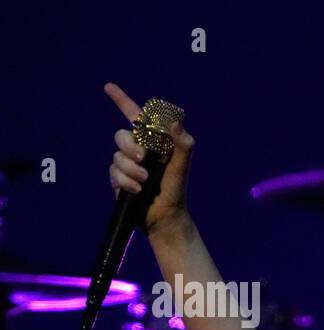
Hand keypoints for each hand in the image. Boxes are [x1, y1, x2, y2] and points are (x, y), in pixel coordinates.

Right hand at [104, 81, 194, 238]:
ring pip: (116, 156)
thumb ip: (183, 144)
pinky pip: (113, 172)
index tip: (109, 87)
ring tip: (145, 181)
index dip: (122, 101)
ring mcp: (127, 164)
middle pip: (121, 136)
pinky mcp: (118, 178)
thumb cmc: (176, 191)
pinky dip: (125, 181)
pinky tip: (137, 191)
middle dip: (130, 146)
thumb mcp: (182, 166)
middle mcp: (139, 150)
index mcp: (154, 143)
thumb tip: (175, 123)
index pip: (136, 118)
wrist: (164, 217)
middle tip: (144, 159)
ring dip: (131, 169)